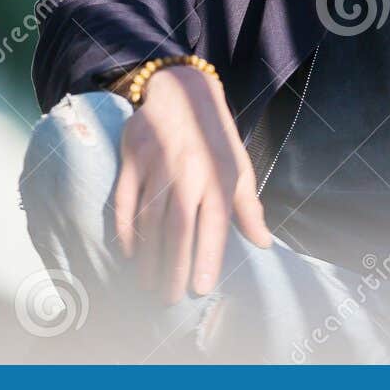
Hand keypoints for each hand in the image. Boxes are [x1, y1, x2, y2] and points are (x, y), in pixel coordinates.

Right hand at [110, 64, 270, 303]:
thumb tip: (264, 243)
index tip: (201, 288)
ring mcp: (158, 163)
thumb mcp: (239, 167)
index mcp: (219, 174)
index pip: (215, 222)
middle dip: (174, 266)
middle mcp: (189, 170)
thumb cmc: (215, 138)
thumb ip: (249, 207)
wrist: (182, 91)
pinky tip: (129, 252)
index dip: (208, 256)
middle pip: (179, 227)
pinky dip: (125, 228)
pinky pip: (125, 199)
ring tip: (148, 283)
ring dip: (148, 255)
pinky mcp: (133, 157)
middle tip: (169, 298)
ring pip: (150, 218)